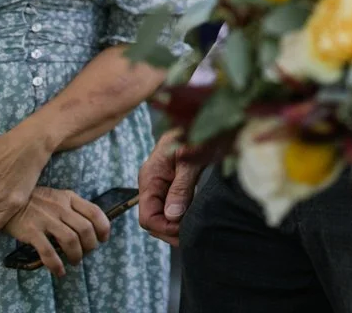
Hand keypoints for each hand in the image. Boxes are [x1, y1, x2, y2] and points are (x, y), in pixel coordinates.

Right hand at [3, 187, 110, 277]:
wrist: (5, 201)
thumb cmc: (35, 201)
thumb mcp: (57, 196)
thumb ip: (72, 206)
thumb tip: (89, 224)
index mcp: (69, 198)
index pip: (94, 212)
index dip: (103, 227)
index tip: (104, 238)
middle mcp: (60, 208)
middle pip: (85, 228)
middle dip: (90, 245)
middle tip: (87, 252)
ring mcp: (46, 220)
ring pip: (70, 240)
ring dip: (76, 254)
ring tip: (75, 261)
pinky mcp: (31, 232)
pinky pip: (48, 251)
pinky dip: (56, 264)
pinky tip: (59, 271)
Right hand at [137, 129, 202, 245]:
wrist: (204, 115)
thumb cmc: (197, 133)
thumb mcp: (191, 160)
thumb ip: (181, 187)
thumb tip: (172, 215)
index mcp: (150, 177)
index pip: (147, 216)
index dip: (164, 228)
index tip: (184, 231)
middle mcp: (152, 182)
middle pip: (153, 219)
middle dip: (170, 231)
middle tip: (193, 235)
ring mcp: (162, 182)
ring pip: (163, 214)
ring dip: (177, 224)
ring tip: (195, 229)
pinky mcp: (174, 181)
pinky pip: (172, 204)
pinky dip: (182, 214)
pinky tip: (195, 217)